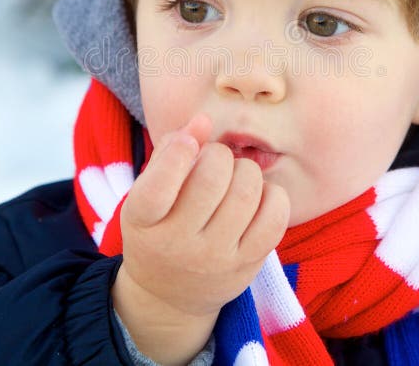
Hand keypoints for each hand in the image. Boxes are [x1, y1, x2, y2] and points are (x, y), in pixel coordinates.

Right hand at [112, 114, 289, 363]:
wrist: (169, 296)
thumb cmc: (158, 229)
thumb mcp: (147, 194)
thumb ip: (169, 152)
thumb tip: (203, 121)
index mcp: (143, 222)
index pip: (159, 186)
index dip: (178, 153)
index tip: (189, 143)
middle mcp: (178, 245)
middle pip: (212, 179)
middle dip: (219, 156)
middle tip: (215, 162)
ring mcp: (216, 258)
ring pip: (247, 192)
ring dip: (246, 171)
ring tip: (235, 179)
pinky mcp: (248, 265)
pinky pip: (275, 216)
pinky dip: (271, 194)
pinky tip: (256, 197)